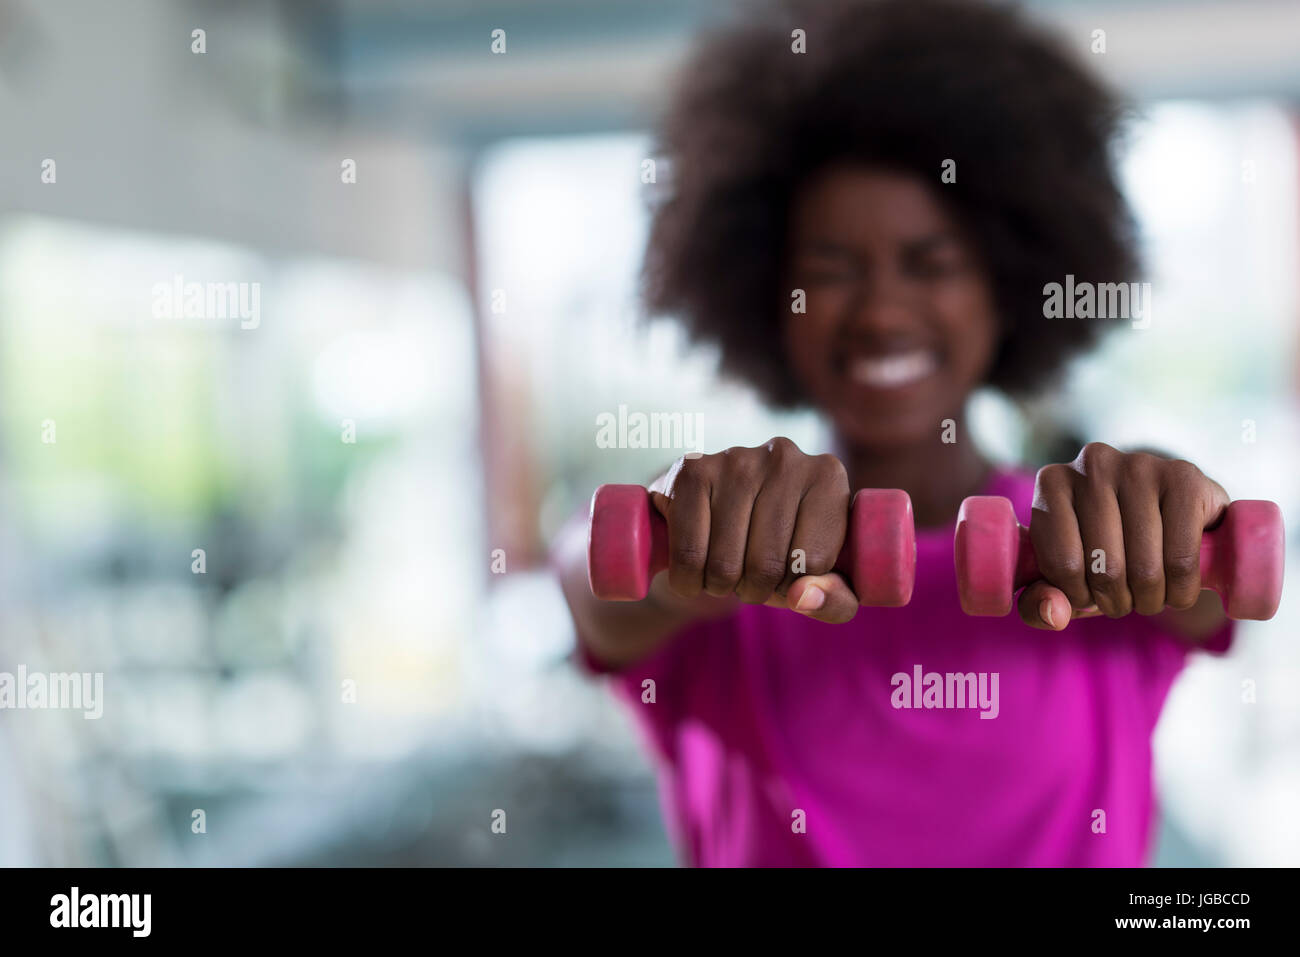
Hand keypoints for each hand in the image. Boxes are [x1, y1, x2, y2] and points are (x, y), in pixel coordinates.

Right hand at [647, 437, 859, 622]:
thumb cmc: (779, 548)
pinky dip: (688, 580)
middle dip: (755, 590)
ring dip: (720, 587)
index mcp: (827, 477)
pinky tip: (694, 571)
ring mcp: (736, 459)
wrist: (716, 511)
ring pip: (726, 564)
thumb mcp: (821, 580)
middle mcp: (785, 458)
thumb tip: (803, 597)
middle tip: (750, 580)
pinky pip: (688, 553)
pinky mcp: (693, 470)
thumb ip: (835, 600)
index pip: (814, 563)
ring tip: (724, 573)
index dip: (795, 587)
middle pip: (768, 564)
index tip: (786, 577)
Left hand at [1022, 443, 1229, 629]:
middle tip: (1122, 601)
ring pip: (1144, 568)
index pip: (1062, 563)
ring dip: (1149, 600)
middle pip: (1105, 566)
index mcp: (1053, 483)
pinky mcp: (1185, 478)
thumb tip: (1053, 612)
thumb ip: (1038, 603)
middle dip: (1115, 601)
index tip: (1086, 597)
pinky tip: (1177, 587)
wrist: (1169, 519)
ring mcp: (1140, 465)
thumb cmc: (1104, 551)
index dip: (1077, 596)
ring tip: (1148, 596)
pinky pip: (1181, 559)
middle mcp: (1092, 463)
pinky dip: (1181, 590)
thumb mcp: (1064, 578)